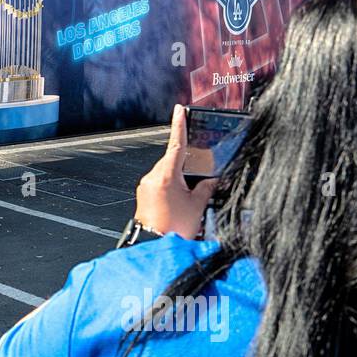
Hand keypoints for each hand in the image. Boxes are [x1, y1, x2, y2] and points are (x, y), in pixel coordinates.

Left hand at [134, 104, 217, 238]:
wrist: (155, 245)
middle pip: (172, 160)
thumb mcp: (198, 206)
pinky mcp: (143, 194)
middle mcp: (152, 177)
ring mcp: (145, 185)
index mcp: (166, 175)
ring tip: (186, 198)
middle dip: (185, 165)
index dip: (179, 125)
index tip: (179, 110)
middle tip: (197, 179)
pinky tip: (178, 200)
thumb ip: (207, 188)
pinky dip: (170, 185)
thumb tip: (212, 180)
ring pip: (165, 172)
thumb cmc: (174, 229)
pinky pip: (159, 182)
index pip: (176, 144)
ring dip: (178, 178)